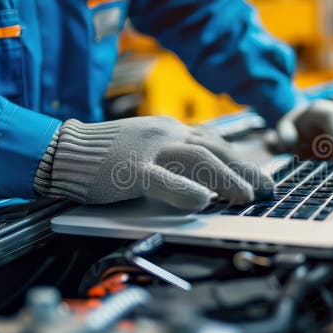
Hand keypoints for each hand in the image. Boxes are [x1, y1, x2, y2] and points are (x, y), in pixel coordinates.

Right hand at [34, 116, 273, 210]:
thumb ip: (176, 159)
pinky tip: (202, 201)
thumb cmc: (107, 155)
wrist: (65, 151)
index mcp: (171, 130)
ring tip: (247, 197)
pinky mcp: (130, 170)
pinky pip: (162, 179)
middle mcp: (166, 134)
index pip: (216, 143)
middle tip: (268, 190)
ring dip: (227, 179)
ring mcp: (149, 151)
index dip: (243, 161)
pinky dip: (184, 190)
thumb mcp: (148, 149)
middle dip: (246, 170)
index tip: (263, 178)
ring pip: (199, 160)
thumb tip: (209, 179)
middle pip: (216, 149)